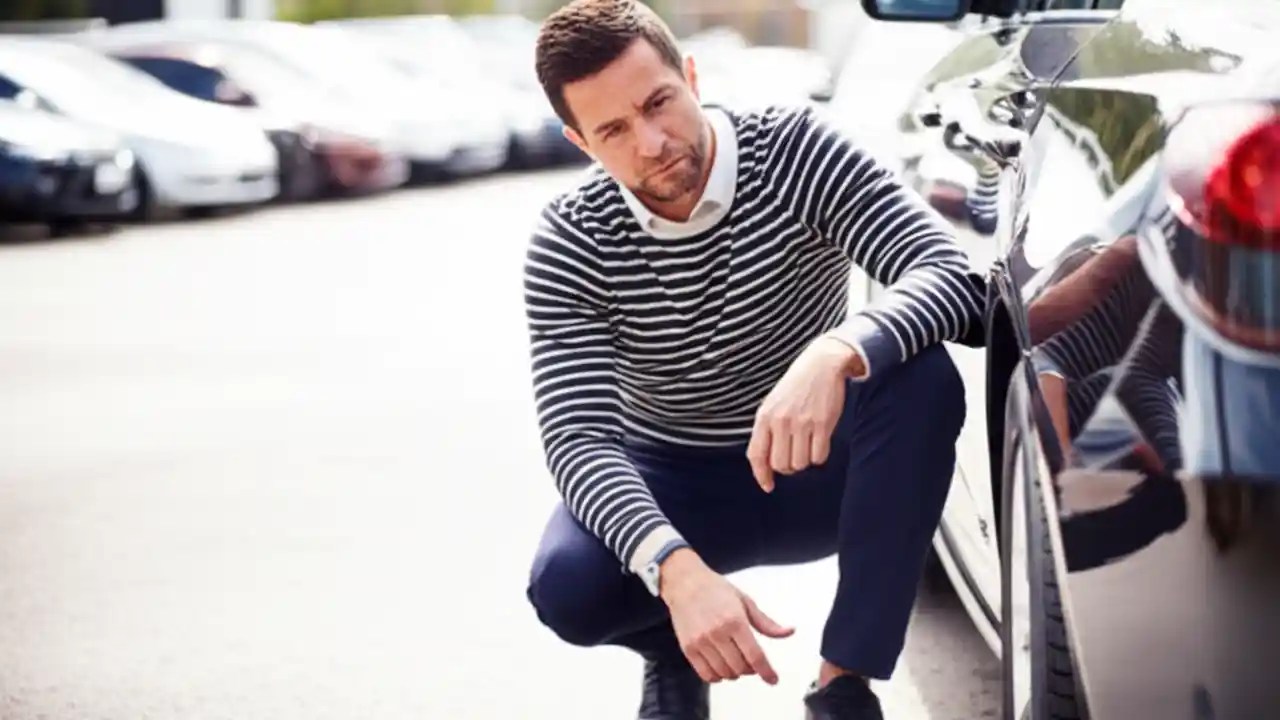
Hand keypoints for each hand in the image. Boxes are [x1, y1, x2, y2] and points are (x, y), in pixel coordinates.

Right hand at [659, 550, 793, 683]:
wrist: (684, 583)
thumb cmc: (716, 589)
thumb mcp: (745, 601)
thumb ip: (766, 622)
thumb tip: (789, 632)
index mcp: (735, 621)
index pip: (755, 656)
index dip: (767, 671)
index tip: (773, 679)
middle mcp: (717, 633)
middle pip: (741, 668)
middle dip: (751, 669)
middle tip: (751, 661)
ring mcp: (701, 642)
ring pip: (725, 673)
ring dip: (735, 673)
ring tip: (735, 661)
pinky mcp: (688, 648)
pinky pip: (706, 674)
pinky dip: (717, 676)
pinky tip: (720, 666)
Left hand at [747, 336, 861, 491]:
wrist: (821, 365)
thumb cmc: (796, 388)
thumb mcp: (773, 405)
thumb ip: (768, 431)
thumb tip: (767, 464)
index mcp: (764, 417)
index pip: (756, 455)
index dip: (761, 475)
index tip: (768, 486)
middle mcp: (781, 422)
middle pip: (781, 465)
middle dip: (788, 467)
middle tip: (795, 455)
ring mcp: (802, 423)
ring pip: (800, 464)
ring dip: (805, 461)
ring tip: (807, 445)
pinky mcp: (822, 424)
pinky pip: (819, 456)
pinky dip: (820, 456)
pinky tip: (820, 442)